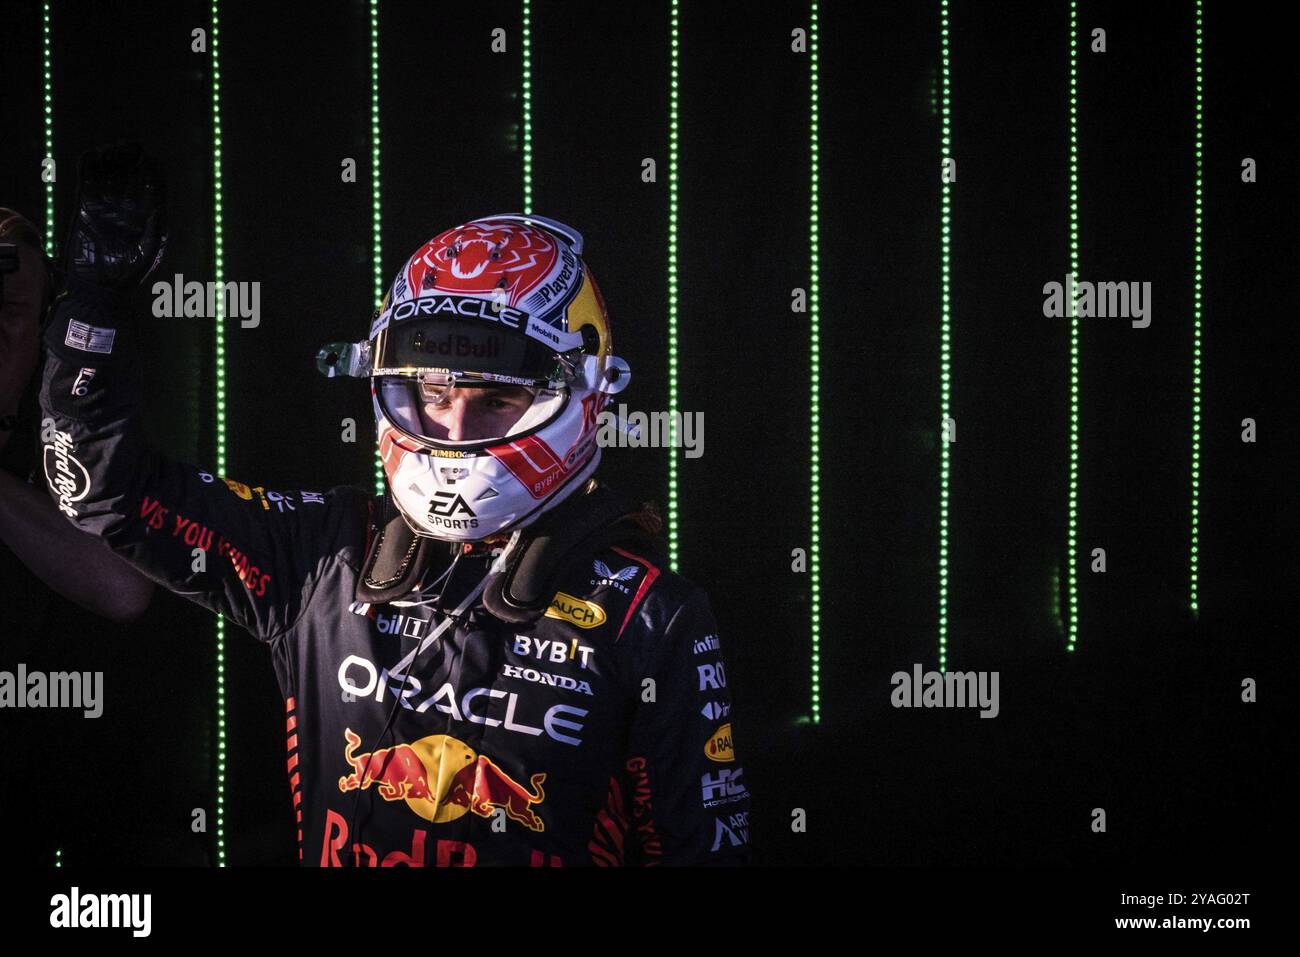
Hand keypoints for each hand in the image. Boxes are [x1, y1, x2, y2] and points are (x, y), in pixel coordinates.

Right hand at [63, 142, 166, 290]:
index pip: (153, 184)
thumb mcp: (148, 254)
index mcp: (148, 215)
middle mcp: (128, 205)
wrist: (99, 285)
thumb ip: (155, 232)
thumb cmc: (128, 274)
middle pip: (132, 173)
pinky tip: (93, 156)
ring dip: (111, 157)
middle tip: (127, 148)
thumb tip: (161, 208)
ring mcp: (107, 204)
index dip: (151, 169)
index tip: (147, 159)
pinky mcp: (85, 205)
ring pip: (110, 172)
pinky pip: (87, 179)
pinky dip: (89, 164)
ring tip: (111, 151)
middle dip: (131, 157)